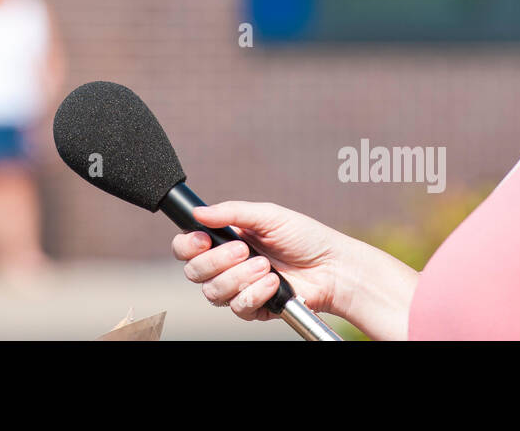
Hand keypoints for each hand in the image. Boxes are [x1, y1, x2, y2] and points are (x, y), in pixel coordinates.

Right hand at [171, 200, 348, 322]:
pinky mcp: (254, 308)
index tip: (203, 239)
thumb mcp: (267, 215)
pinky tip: (274, 282)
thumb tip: (198, 211)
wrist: (333, 267)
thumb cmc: (303, 236)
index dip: (187, 246)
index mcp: (225, 240)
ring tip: (266, 266)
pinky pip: (238, 307)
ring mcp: (238, 288)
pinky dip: (254, 293)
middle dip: (217, 261)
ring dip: (239, 277)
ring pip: (213, 292)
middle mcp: (226, 265)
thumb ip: (231, 212)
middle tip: (244, 250)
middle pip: (194, 272)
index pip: (187, 248)